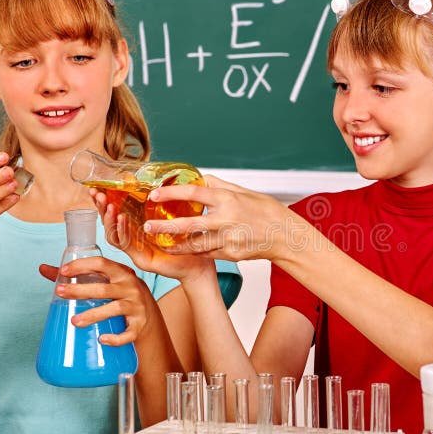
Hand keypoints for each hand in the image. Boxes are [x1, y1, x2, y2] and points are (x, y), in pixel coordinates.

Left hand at [39, 256, 156, 346]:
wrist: (147, 314)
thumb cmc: (119, 293)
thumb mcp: (104, 281)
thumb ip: (76, 275)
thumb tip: (43, 269)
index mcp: (121, 273)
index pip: (102, 264)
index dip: (83, 265)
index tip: (64, 271)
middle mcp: (130, 287)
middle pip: (104, 288)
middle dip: (80, 291)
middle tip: (60, 293)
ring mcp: (136, 306)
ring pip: (115, 309)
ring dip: (94, 315)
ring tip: (74, 321)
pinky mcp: (139, 325)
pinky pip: (128, 333)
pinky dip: (116, 338)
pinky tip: (102, 339)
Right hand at [90, 189, 213, 283]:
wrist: (198, 264)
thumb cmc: (186, 239)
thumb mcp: (170, 215)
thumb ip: (160, 201)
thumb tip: (155, 177)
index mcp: (136, 227)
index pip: (114, 212)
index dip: (104, 201)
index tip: (97, 187)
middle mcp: (132, 239)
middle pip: (109, 223)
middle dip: (101, 207)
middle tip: (97, 194)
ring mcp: (135, 251)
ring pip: (114, 235)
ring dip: (109, 219)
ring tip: (109, 205)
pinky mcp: (141, 260)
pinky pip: (127, 244)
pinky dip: (123, 230)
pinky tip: (122, 217)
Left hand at [143, 175, 294, 260]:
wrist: (285, 236)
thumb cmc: (266, 211)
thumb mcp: (243, 192)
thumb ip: (219, 186)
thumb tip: (199, 180)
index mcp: (228, 199)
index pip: (193, 193)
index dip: (171, 193)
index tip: (155, 194)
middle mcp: (226, 219)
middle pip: (188, 224)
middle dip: (164, 226)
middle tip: (147, 226)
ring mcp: (228, 239)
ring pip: (194, 244)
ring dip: (176, 244)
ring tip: (161, 243)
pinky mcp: (230, 254)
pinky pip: (207, 253)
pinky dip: (195, 251)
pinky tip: (184, 250)